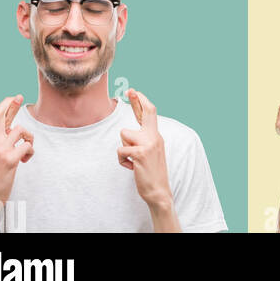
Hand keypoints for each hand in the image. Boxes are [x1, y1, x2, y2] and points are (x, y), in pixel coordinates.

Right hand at [0, 95, 33, 205]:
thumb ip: (2, 142)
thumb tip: (12, 129)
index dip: (6, 106)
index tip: (15, 97)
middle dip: (11, 105)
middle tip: (20, 97)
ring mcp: (0, 150)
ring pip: (20, 130)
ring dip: (29, 138)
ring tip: (26, 150)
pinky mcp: (9, 159)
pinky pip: (27, 146)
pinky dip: (30, 152)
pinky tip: (25, 160)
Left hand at [118, 89, 173, 209]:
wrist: (158, 191)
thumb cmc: (151, 172)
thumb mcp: (151, 152)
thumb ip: (143, 140)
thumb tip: (128, 132)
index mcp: (156, 136)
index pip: (150, 114)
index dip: (142, 102)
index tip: (135, 91)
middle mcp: (155, 137)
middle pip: (145, 113)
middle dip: (137, 100)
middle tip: (130, 89)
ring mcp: (148, 144)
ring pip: (124, 134)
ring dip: (123, 149)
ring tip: (132, 160)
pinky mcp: (140, 153)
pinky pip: (120, 150)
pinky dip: (122, 160)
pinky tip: (131, 167)